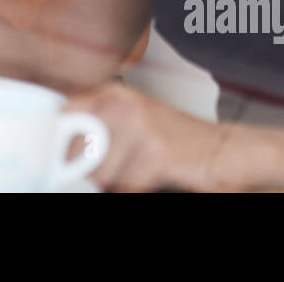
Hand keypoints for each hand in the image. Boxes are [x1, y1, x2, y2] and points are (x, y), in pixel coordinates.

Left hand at [64, 82, 227, 191]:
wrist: (225, 150)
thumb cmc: (174, 141)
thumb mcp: (131, 124)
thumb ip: (95, 130)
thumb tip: (58, 153)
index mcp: (112, 94)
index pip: (64, 115)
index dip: (58, 143)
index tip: (61, 161)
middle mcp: (122, 104)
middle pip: (77, 151)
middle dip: (88, 171)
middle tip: (108, 175)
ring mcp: (139, 126)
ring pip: (100, 173)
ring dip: (114, 183)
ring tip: (136, 174)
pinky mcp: (156, 153)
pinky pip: (125, 186)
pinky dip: (133, 190)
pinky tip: (148, 180)